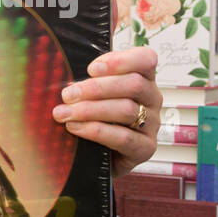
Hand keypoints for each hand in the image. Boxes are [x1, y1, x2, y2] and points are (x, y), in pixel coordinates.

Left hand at [51, 46, 160, 176]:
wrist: (99, 157)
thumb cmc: (97, 118)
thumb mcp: (93, 94)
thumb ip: (88, 80)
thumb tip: (65, 72)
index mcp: (143, 78)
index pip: (146, 59)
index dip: (121, 60)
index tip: (91, 69)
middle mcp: (152, 99)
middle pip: (134, 84)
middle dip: (96, 88)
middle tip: (68, 94)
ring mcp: (152, 124)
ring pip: (127, 110)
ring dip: (91, 110)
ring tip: (65, 113)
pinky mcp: (145, 148)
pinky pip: (124, 137)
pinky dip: (96, 131)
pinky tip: (76, 128)